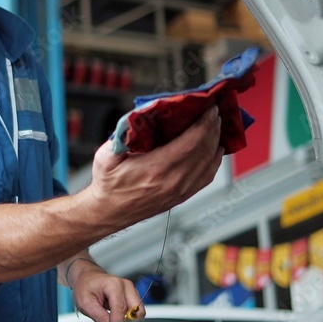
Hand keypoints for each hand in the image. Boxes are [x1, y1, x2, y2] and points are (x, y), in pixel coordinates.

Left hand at [71, 265, 143, 321]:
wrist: (87, 277)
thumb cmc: (85, 286)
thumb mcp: (86, 303)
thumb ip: (100, 317)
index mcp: (114, 285)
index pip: (121, 310)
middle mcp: (126, 286)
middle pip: (137, 311)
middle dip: (126, 321)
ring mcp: (131, 290)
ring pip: (139, 312)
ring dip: (128, 319)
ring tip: (113, 319)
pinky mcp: (132, 295)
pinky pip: (137, 310)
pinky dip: (128, 316)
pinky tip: (116, 315)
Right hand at [88, 105, 222, 228]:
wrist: (108, 211)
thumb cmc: (108, 184)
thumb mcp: (106, 155)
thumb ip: (121, 134)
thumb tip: (136, 115)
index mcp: (156, 168)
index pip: (191, 143)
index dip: (204, 124)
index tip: (210, 109)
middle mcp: (172, 181)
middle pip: (204, 150)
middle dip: (212, 128)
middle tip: (215, 111)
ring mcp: (180, 191)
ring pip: (208, 163)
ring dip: (215, 142)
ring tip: (216, 126)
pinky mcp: (182, 196)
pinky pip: (206, 177)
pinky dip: (215, 161)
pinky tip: (216, 150)